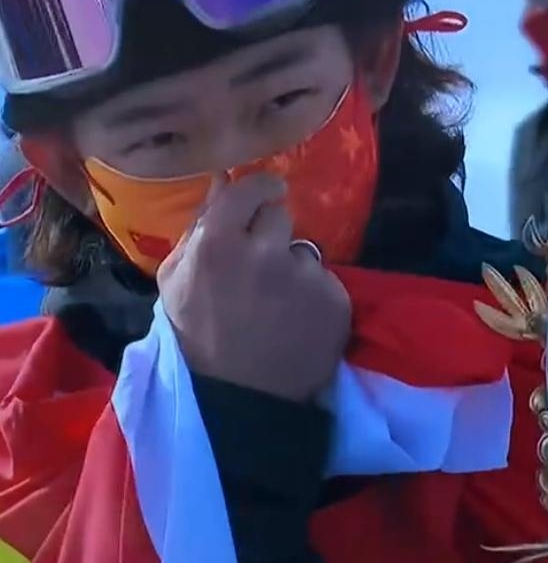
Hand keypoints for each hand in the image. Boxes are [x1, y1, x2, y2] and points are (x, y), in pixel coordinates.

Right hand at [158, 172, 350, 401]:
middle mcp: (265, 252)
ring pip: (304, 250)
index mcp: (217, 244)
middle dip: (271, 234)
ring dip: (293, 267)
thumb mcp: (176, 281)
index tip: (263, 196)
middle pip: (280, 215)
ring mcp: (304, 276)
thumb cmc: (197, 338)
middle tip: (260, 266)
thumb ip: (198, 227)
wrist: (240, 403)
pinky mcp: (335, 299)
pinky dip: (315, 296)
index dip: (258, 190)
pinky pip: (326, 281)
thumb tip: (222, 180)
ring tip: (277, 303)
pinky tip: (297, 320)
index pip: (251, 187)